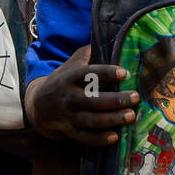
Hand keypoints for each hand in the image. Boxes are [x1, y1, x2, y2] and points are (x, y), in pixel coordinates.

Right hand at [24, 45, 138, 145]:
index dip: (106, 73)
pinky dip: (100, 139)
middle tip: (135, 97)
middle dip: (116, 99)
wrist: (39, 104)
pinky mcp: (70, 131)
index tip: (124, 73)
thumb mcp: (71, 64)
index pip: (89, 74)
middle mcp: (69, 97)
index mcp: (70, 77)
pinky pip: (85, 137)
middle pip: (93, 100)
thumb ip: (87, 53)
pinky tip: (116, 137)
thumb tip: (107, 36)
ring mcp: (69, 116)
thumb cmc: (63, 80)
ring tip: (131, 116)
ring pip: (92, 120)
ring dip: (112, 119)